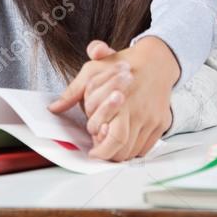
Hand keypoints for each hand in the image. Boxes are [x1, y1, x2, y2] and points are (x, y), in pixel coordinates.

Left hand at [48, 38, 177, 161]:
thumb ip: (73, 91)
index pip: (114, 138)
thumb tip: (54, 107)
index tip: (92, 152)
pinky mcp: (162, 123)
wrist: (157, 60)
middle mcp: (139, 113)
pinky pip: (147, 147)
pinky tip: (126, 140)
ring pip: (134, 152)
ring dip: (121, 153)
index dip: (100, 150)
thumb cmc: (124, 64)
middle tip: (99, 150)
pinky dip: (135, 149)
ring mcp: (153, 120)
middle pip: (123, 150)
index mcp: (122, 102)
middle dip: (108, 155)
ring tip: (111, 144)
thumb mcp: (93, 71)